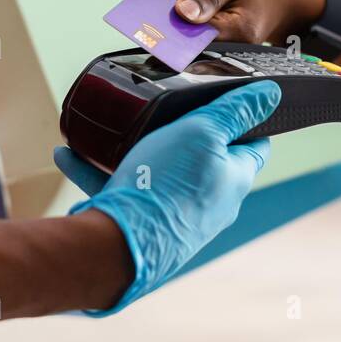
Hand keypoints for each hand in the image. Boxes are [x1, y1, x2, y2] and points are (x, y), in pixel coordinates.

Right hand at [54, 81, 279, 312]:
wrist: (116, 247)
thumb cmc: (166, 187)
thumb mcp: (203, 133)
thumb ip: (235, 112)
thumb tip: (270, 95)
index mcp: (233, 180)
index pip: (254, 145)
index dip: (248, 119)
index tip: (233, 100)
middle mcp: (209, 203)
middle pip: (204, 158)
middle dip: (184, 133)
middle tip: (166, 107)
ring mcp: (173, 214)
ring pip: (157, 172)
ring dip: (135, 148)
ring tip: (114, 127)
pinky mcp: (140, 222)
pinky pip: (120, 187)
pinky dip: (97, 169)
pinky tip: (70, 153)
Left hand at [164, 0, 326, 45]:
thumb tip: (181, 11)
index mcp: (238, 34)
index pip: (193, 35)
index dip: (170, 20)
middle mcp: (227, 49)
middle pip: (182, 41)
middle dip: (167, 15)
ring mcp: (217, 50)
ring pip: (179, 38)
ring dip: (171, 12)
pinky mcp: (208, 46)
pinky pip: (183, 34)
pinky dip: (177, 14)